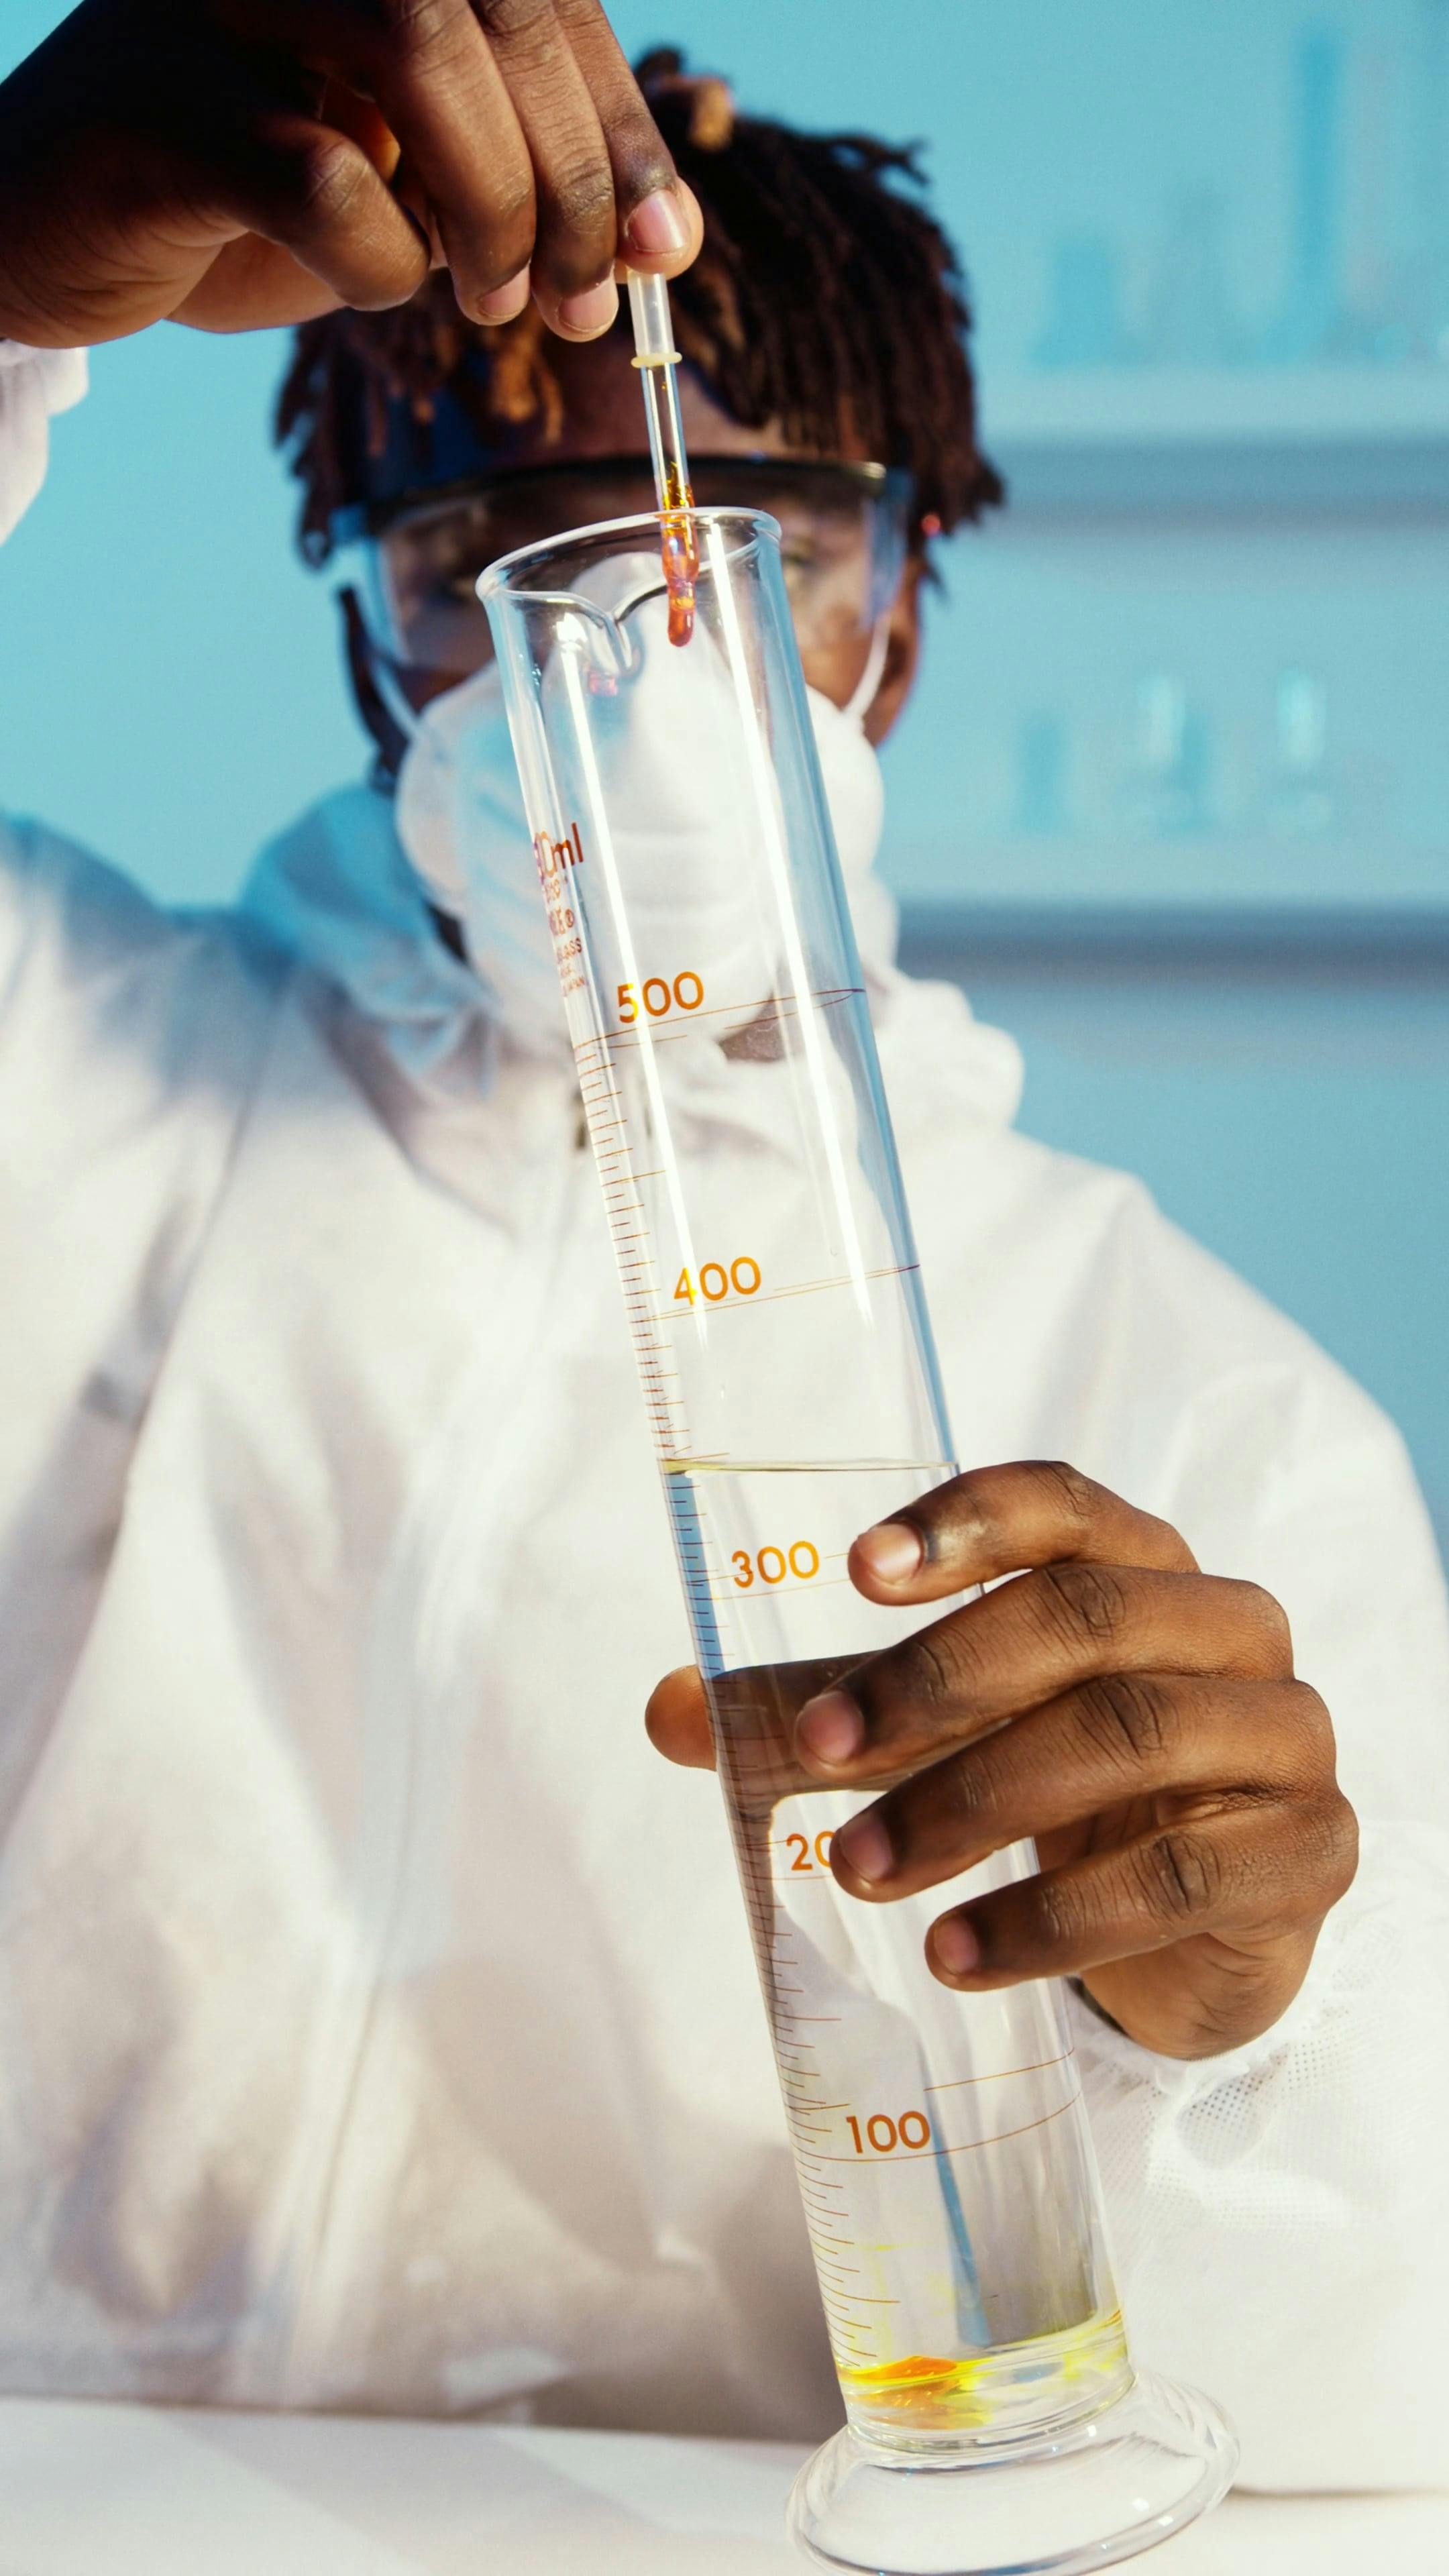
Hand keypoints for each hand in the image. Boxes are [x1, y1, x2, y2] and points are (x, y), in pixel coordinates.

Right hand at [0, 0, 700, 344]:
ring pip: (416, 49)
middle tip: (585, 303)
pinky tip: (371, 282)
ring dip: (491, 204)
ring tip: (494, 300)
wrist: (53, 229)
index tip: (666, 243)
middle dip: (570, 178)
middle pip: (493, 10)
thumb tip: (659, 226)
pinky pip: (318, 175)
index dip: (617, 120)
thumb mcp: (398, 162)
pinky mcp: (152, 100)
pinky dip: (378, 258)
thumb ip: (508, 154)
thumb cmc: (241, 193)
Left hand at [648, 1462, 1357, 2060]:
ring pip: (1131, 1735)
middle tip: (826, 1758)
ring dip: (978, 1805)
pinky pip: (1181, 1874)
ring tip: (865, 1874)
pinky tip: (956, 1956)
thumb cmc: (1064, 1787)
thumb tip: (673, 1713)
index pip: (1064, 1507)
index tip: (855, 1571)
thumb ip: (826, 1713)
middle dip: (938, 1685)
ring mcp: (1282, 1736)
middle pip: (1086, 1618)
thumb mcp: (945, 1736)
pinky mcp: (1309, 1853)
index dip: (966, 1525)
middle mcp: (1227, 1628)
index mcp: (1141, 1565)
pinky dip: (1054, 1920)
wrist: (1204, 1921)